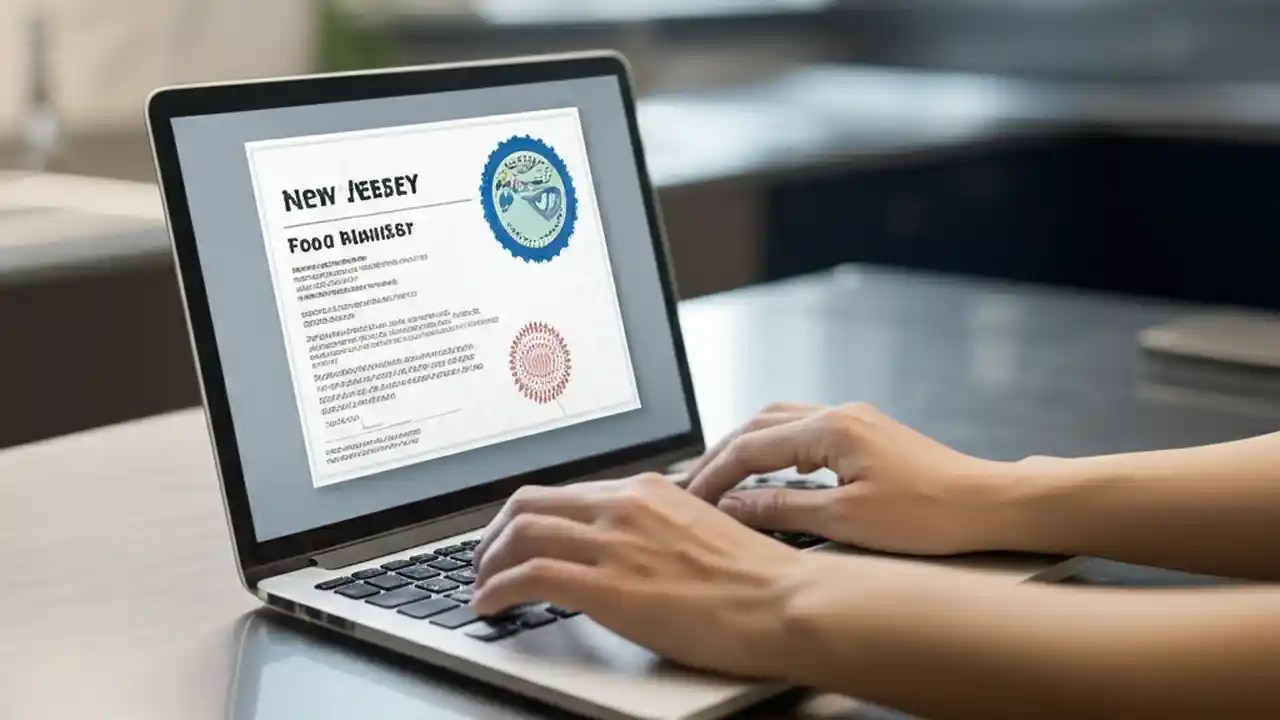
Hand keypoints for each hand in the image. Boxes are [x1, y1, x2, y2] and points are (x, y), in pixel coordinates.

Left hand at [471, 473, 811, 676]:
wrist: (785, 603)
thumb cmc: (757, 579)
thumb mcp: (701, 531)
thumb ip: (659, 529)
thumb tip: (631, 547)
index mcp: (648, 490)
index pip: (564, 492)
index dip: (527, 517)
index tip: (514, 538)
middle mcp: (625, 506)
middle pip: (530, 503)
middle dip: (495, 534)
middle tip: (484, 560)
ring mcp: (615, 544)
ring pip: (521, 534)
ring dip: (488, 561)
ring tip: (480, 585)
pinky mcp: (609, 587)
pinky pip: (530, 576)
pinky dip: (497, 589)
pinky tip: (489, 605)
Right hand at [686, 403, 1014, 554]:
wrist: (988, 504)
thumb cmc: (928, 515)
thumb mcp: (845, 520)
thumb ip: (781, 509)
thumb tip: (732, 507)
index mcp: (830, 429)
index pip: (750, 448)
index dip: (714, 475)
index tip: (690, 501)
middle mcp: (838, 414)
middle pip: (758, 425)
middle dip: (721, 456)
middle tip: (693, 487)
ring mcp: (853, 420)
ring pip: (779, 422)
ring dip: (745, 448)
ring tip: (721, 478)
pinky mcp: (865, 434)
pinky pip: (803, 431)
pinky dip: (774, 450)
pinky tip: (768, 473)